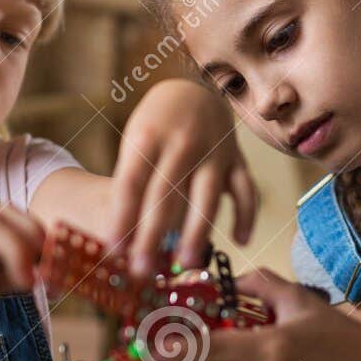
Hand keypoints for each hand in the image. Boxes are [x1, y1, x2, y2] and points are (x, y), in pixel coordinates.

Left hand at [107, 79, 256, 276]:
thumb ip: (133, 183)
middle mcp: (182, 142)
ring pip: (207, 196)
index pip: (131, 183)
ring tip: (186, 264)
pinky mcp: (238, 157)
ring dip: (196, 232)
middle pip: (165, 196)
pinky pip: (246, 189)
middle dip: (152, 236)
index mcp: (147, 136)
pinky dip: (246, 215)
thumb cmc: (157, 125)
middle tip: (142, 271)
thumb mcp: (135, 142)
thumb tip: (125, 237)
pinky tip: (239, 240)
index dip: (121, 217)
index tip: (114, 250)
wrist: (195, 89)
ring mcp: (214, 150)